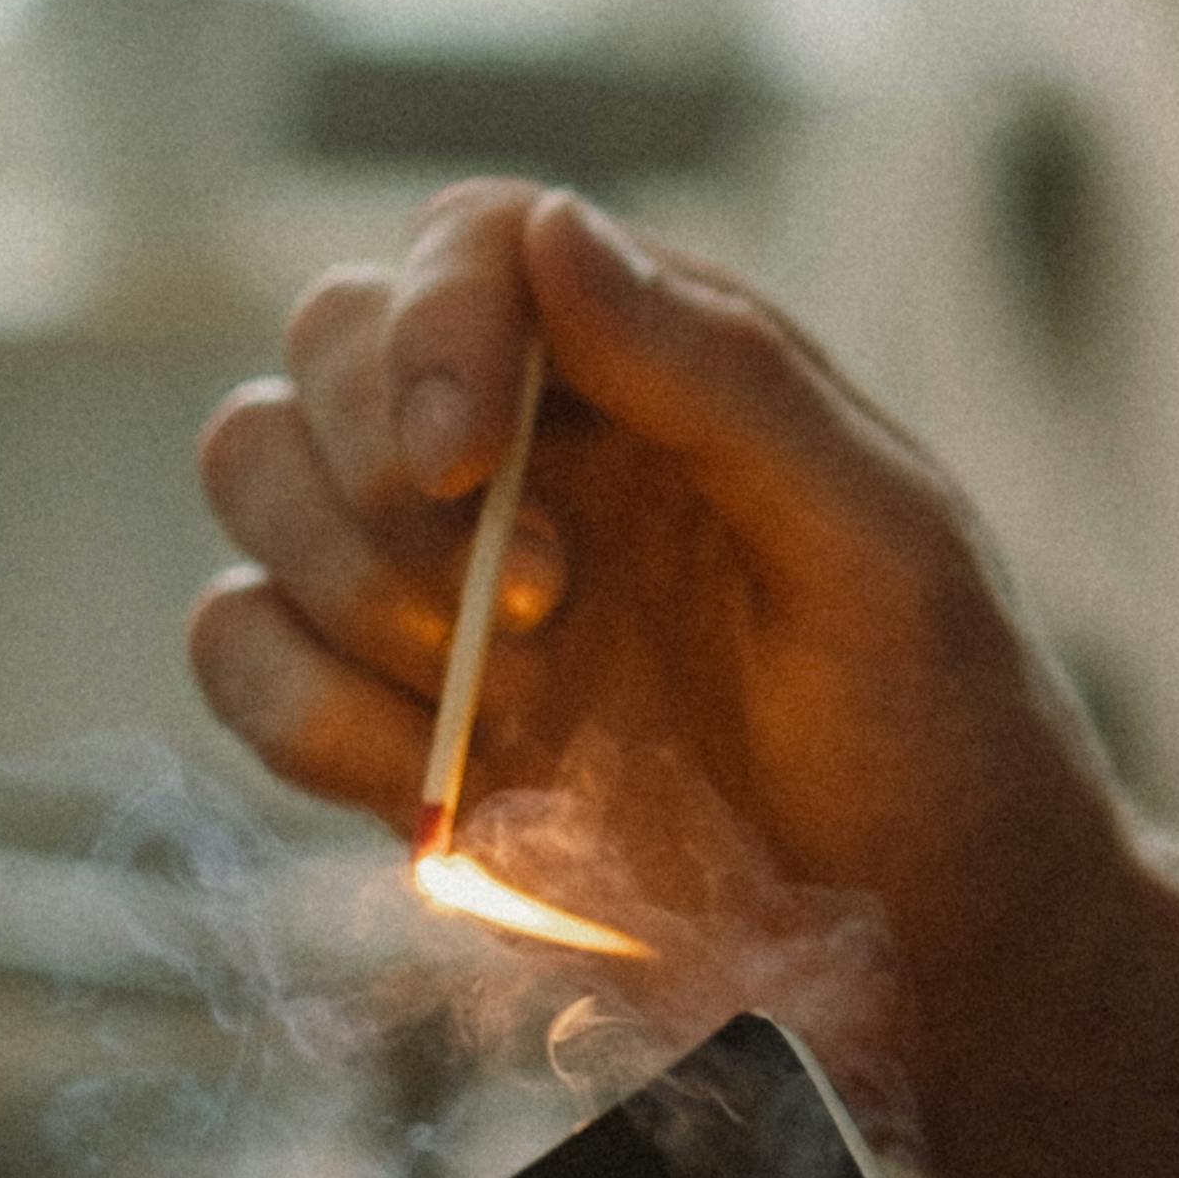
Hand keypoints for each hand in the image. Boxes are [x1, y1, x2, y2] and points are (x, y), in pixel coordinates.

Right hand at [192, 189, 1129, 1122]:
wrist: (931, 949)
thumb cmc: (940, 721)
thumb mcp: (877, 542)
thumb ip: (725, 376)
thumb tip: (554, 228)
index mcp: (653, 358)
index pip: (475, 240)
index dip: (431, 320)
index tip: (461, 456)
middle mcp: (527, 441)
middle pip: (330, 342)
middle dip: (385, 472)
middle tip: (543, 601)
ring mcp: (441, 573)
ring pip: (255, 467)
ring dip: (351, 583)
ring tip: (521, 694)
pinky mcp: (382, 710)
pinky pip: (238, 644)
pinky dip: (300, 708)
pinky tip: (444, 784)